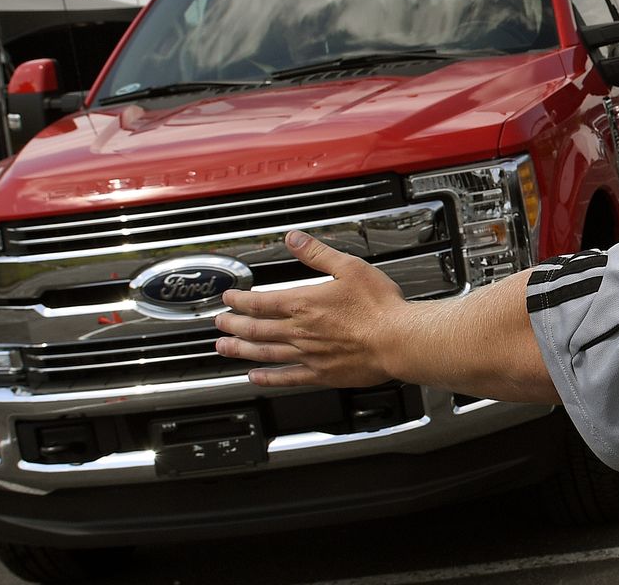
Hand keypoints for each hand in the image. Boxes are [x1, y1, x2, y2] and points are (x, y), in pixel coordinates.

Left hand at [215, 230, 408, 387]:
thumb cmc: (379, 306)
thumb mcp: (349, 267)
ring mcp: (308, 355)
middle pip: (256, 329)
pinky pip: (287, 377)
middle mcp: (300, 331)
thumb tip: (294, 239)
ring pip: (264, 353)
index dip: (240, 300)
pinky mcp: (321, 374)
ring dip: (240, 350)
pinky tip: (255, 378)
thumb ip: (317, 254)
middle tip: (219, 323)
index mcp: (304, 303)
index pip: (261, 301)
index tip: (228, 299)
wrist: (399, 340)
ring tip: (223, 348)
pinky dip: (267, 379)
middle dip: (233, 325)